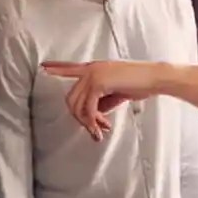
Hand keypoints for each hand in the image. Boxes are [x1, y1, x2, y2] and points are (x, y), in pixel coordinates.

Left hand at [42, 60, 169, 140]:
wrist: (154, 77)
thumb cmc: (140, 84)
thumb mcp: (116, 92)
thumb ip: (102, 100)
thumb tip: (93, 114)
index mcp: (95, 67)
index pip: (70, 67)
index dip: (56, 67)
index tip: (43, 67)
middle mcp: (91, 69)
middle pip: (71, 98)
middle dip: (80, 118)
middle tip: (95, 130)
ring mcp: (93, 74)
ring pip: (77, 105)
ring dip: (87, 122)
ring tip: (100, 130)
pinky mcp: (98, 83)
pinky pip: (88, 107)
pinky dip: (93, 119)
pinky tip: (103, 125)